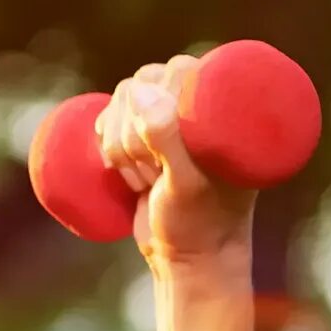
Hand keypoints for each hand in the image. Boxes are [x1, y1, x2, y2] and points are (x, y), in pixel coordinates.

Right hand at [97, 52, 256, 279]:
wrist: (190, 261)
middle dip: (132, 132)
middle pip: (141, 84)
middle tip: (154, 175)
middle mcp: (198, 109)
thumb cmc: (200, 223)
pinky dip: (106, 143)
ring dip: (120, 143)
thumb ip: (166, 138)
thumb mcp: (184, 183)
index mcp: (224, 108)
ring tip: (145, 180)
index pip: (176, 70)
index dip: (156, 104)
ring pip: (122, 104)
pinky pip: (110, 121)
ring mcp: (170, 125)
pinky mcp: (145, 143)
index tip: (162, 152)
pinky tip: (121, 170)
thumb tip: (136, 89)